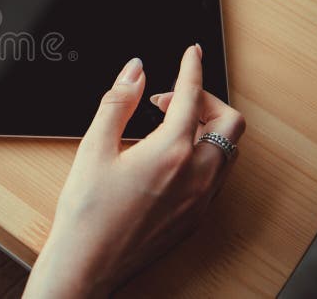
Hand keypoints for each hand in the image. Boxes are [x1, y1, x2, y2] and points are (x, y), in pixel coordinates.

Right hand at [23, 45, 245, 297]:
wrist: (88, 262)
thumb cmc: (87, 211)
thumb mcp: (94, 147)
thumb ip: (117, 102)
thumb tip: (134, 71)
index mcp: (171, 152)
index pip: (192, 96)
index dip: (192, 68)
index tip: (193, 53)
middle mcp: (196, 176)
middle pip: (229, 121)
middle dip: (206, 99)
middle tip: (170, 98)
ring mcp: (201, 200)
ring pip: (227, 150)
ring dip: (206, 127)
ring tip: (166, 127)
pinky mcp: (197, 218)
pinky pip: (217, 176)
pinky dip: (203, 153)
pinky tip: (169, 158)